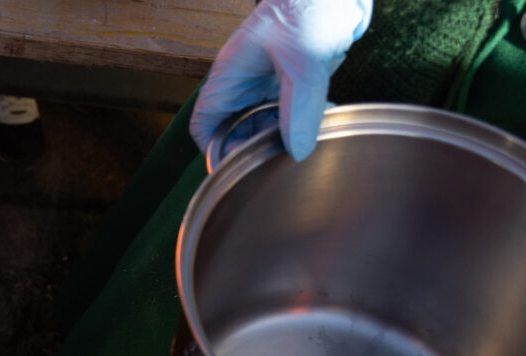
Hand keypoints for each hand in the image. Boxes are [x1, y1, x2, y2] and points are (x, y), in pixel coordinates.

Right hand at [188, 0, 371, 161]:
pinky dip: (301, 124)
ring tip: (304, 141)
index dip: (216, 150)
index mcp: (230, 76)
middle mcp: (244, 82)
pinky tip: (320, 123)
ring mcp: (266, 82)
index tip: (237, 170)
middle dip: (254, 149)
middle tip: (279, 159)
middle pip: (235, 131)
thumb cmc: (309, 7)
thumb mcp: (304, 61)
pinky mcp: (289, 81)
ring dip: (282, 138)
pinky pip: (287, 114)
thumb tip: (296, 151)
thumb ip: (299, 108)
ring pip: (262, 126)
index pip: (205, 125)